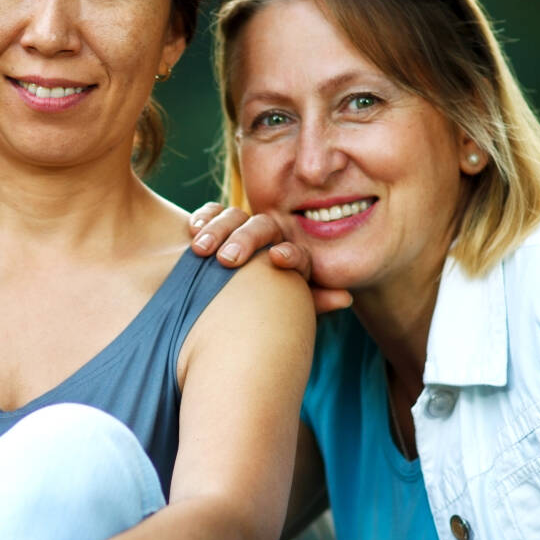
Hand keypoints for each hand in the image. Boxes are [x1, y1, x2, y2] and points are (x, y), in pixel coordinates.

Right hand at [187, 202, 351, 313]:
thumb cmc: (242, 325)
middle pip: (264, 227)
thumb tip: (346, 298)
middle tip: (229, 260)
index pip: (296, 252)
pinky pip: (211, 213)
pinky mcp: (208, 229)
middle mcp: (264, 245)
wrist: (198, 322)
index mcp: (287, 264)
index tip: (278, 258)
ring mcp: (235, 235)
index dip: (291, 253)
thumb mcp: (277, 317)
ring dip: (219, 229)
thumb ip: (309, 304)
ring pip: (235, 217)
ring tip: (201, 250)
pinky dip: (205, 218)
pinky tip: (194, 232)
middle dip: (247, 239)